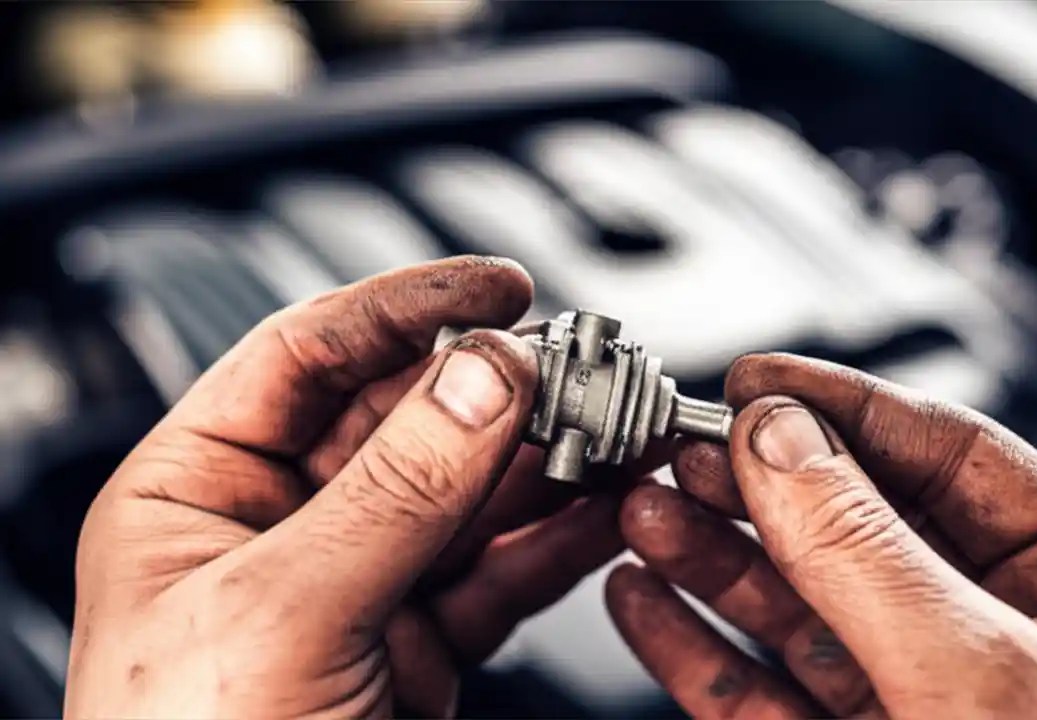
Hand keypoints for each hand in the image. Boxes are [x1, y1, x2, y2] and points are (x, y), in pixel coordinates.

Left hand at [65, 257, 632, 717]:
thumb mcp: (280, 617)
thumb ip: (393, 492)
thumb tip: (483, 378)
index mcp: (197, 493)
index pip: (308, 355)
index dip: (408, 306)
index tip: (501, 288)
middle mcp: (278, 526)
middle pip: (407, 414)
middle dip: (502, 389)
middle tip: (588, 371)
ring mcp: (357, 584)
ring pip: (469, 489)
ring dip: (549, 458)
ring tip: (618, 431)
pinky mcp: (420, 645)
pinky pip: (501, 569)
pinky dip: (559, 539)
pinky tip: (606, 510)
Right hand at [607, 353, 1036, 718]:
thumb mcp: (983, 681)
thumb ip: (869, 554)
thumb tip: (784, 441)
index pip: (959, 461)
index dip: (848, 410)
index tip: (759, 382)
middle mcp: (1010, 650)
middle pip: (861, 528)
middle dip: (762, 483)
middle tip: (677, 443)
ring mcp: (925, 712)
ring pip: (800, 609)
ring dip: (714, 555)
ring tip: (643, 508)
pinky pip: (764, 695)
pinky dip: (699, 647)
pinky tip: (648, 601)